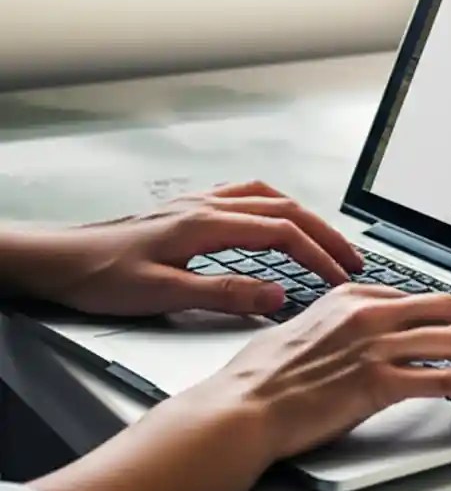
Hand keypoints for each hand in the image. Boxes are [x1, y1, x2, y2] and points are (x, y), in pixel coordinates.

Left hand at [8, 180, 361, 316]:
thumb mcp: (164, 292)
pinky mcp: (188, 210)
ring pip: (269, 198)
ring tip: (326, 239)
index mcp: (207, 223)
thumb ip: (224, 293)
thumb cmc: (101, 276)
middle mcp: (207, 205)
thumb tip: (276, 293)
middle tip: (352, 259)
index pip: (282, 232)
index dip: (319, 255)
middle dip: (325, 234)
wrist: (58, 260)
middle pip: (285, 209)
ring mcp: (198, 203)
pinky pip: (246, 197)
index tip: (340, 278)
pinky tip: (275, 221)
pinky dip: (275, 208)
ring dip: (305, 217)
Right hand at [199, 283, 450, 457]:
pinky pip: (441, 378)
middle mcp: (369, 315)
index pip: (412, 296)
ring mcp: (376, 346)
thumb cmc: (259, 376)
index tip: (439, 331)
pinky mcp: (380, 382)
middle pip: (445, 307)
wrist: (243, 408)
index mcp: (349, 297)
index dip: (432, 317)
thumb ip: (332, 322)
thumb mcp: (299, 327)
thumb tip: (347, 331)